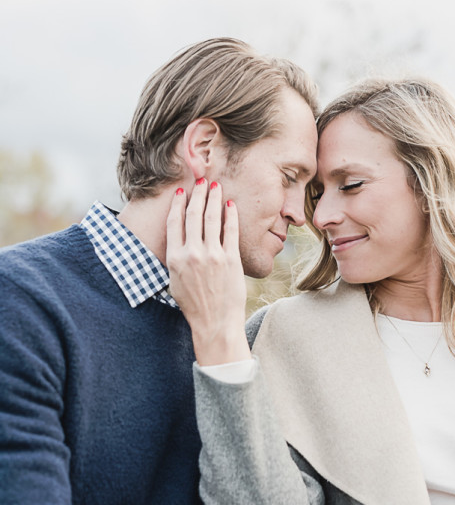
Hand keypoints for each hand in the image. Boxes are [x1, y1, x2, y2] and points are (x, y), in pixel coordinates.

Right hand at [166, 179, 249, 364]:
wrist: (214, 323)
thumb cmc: (194, 305)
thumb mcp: (174, 281)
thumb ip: (175, 259)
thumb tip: (178, 240)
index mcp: (174, 258)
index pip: (175, 222)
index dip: (179, 203)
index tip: (183, 191)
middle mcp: (192, 253)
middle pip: (194, 215)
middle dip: (198, 194)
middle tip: (202, 181)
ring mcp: (212, 256)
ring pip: (212, 218)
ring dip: (214, 198)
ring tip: (216, 186)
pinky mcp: (231, 260)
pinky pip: (231, 231)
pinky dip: (230, 215)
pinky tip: (230, 205)